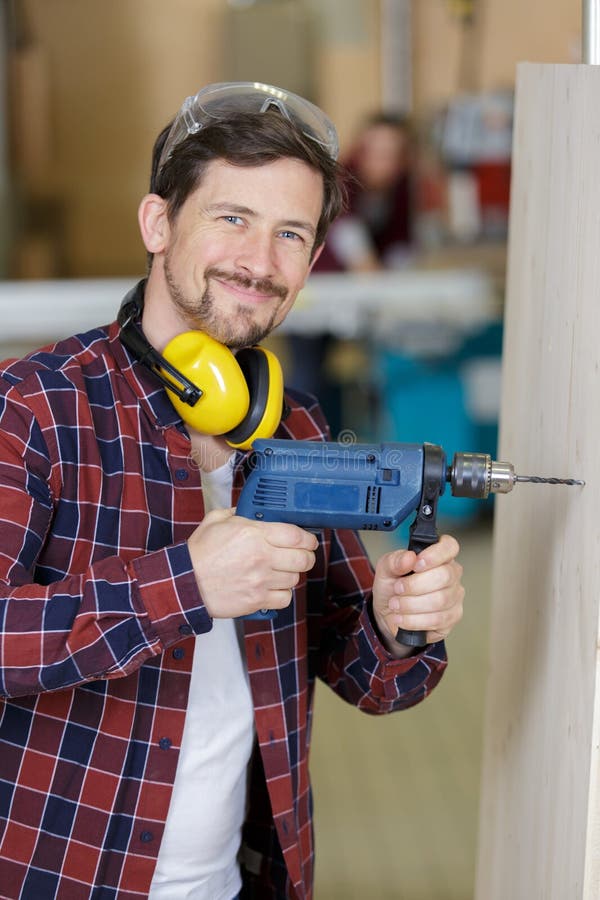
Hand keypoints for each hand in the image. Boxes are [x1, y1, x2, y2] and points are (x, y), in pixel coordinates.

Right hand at [187, 508, 317, 618]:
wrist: (185, 582)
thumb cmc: (199, 553)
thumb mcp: (216, 520)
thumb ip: (237, 512)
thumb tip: (248, 510)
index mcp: (254, 534)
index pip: (296, 535)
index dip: (308, 538)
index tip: (309, 540)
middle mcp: (262, 557)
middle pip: (303, 559)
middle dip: (306, 557)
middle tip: (301, 556)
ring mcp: (261, 580)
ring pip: (295, 579)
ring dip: (291, 575)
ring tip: (281, 571)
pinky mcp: (257, 600)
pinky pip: (285, 598)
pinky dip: (283, 594)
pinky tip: (273, 587)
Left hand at [372, 534, 463, 656]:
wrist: (390, 612)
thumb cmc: (392, 585)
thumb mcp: (386, 569)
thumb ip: (395, 560)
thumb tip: (409, 557)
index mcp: (438, 555)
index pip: (449, 547)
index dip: (435, 555)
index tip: (416, 565)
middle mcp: (451, 574)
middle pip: (445, 576)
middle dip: (415, 585)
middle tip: (397, 589)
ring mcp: (454, 596)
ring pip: (440, 600)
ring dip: (411, 605)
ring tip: (395, 605)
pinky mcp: (452, 617)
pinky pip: (437, 620)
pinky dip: (414, 620)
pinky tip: (402, 618)